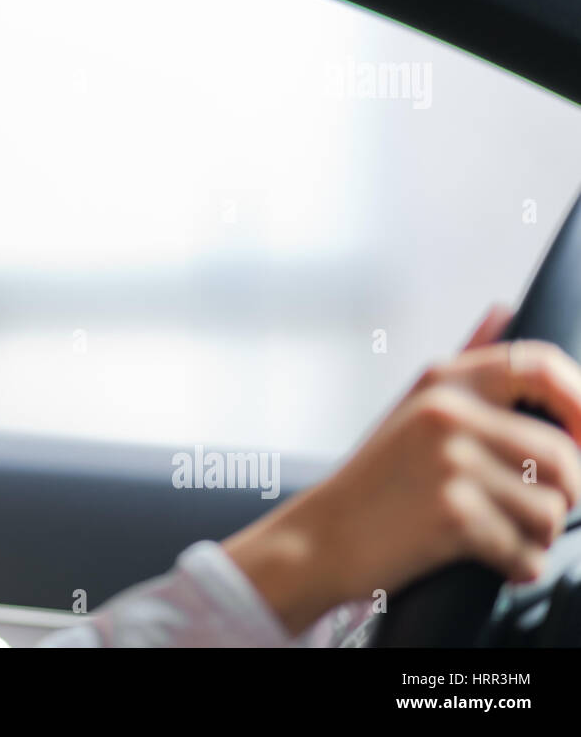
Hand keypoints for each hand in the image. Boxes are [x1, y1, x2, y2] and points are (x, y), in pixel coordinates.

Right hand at [222, 303, 580, 636]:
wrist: (320, 538)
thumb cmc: (375, 481)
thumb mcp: (413, 408)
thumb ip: (466, 363)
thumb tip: (505, 309)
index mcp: (443, 381)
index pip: (541, 368)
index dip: (580, 405)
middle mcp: (448, 413)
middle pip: (563, 456)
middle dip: (564, 497)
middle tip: (535, 515)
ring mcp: (449, 462)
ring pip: (551, 509)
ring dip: (538, 537)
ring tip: (504, 538)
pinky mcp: (452, 513)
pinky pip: (525, 551)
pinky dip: (518, 566)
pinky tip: (491, 562)